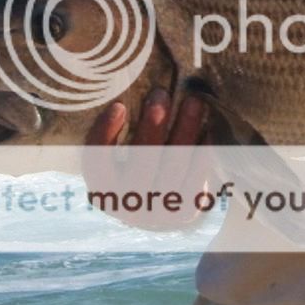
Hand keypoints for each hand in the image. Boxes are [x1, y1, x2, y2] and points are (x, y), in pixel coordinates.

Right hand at [82, 89, 211, 229]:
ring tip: (194, 102)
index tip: (119, 106)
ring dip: (185, 130)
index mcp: (102, 190)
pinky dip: (203, 150)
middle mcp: (127, 204)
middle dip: (153, 125)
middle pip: (141, 161)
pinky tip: (208, 128)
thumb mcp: (118, 159)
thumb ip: (119, 134)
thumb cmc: (135, 170)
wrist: (160, 210)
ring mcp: (158, 211)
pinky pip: (197, 176)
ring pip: (174, 166)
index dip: (105, 134)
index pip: (97, 161)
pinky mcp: (186, 211)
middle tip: (161, 94)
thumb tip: (130, 93)